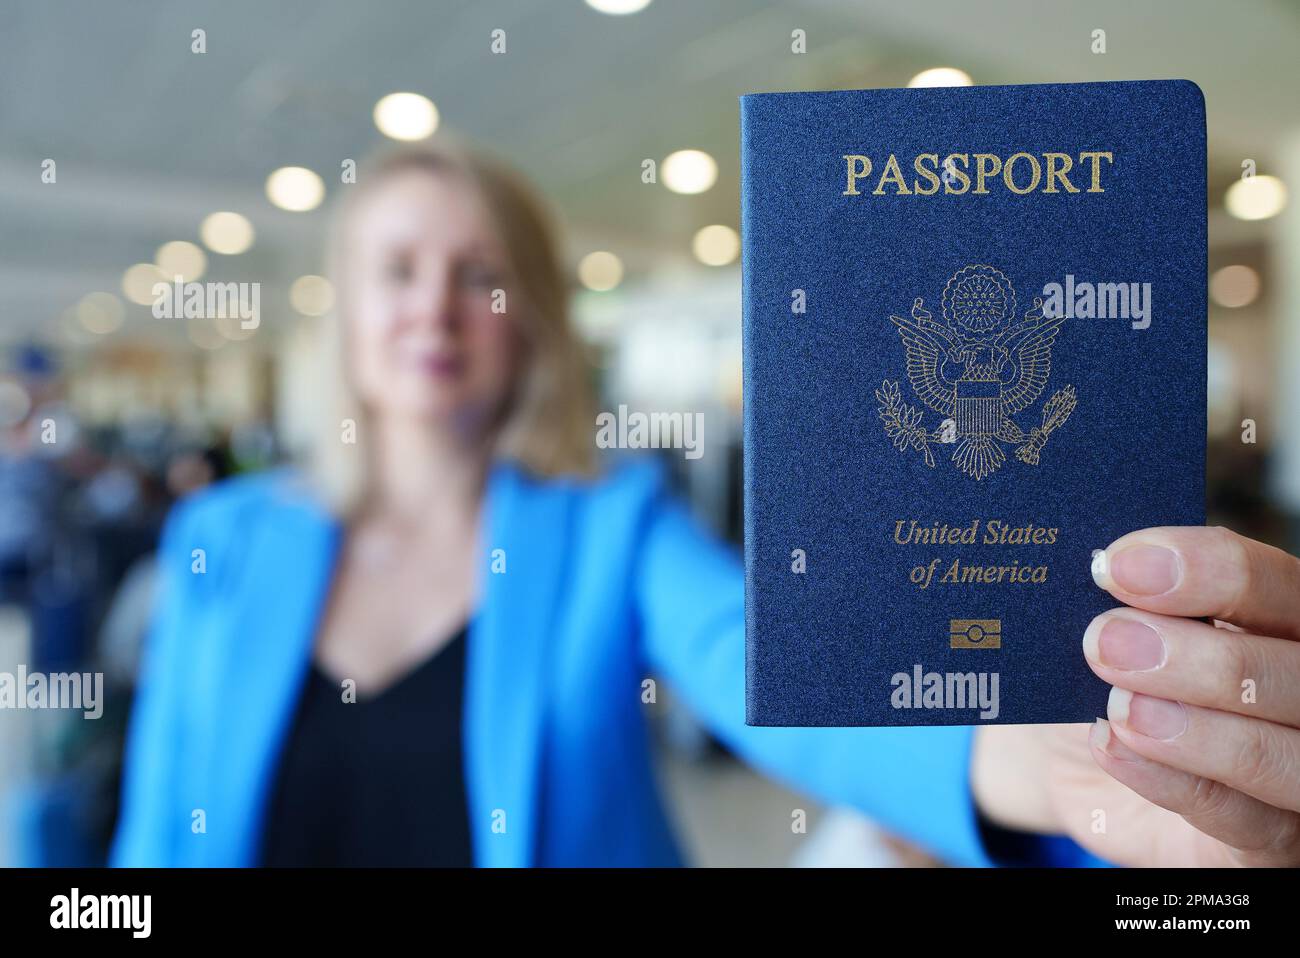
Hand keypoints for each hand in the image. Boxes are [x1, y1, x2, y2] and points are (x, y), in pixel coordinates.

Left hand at [972, 526, 1299, 865]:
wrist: (1067, 757)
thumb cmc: (1099, 674)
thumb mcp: (1106, 632)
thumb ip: (1121, 604)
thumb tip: (1096, 573)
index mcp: (1280, 619)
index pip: (1275, 585)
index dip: (1209, 570)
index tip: (1119, 565)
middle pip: (1296, 671)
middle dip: (1202, 657)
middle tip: (1106, 642)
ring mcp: (1297, 769)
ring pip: (1284, 755)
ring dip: (1198, 729)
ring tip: (1118, 707)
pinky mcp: (1269, 843)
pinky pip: (1241, 819)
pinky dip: (1173, 780)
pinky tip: (1113, 746)